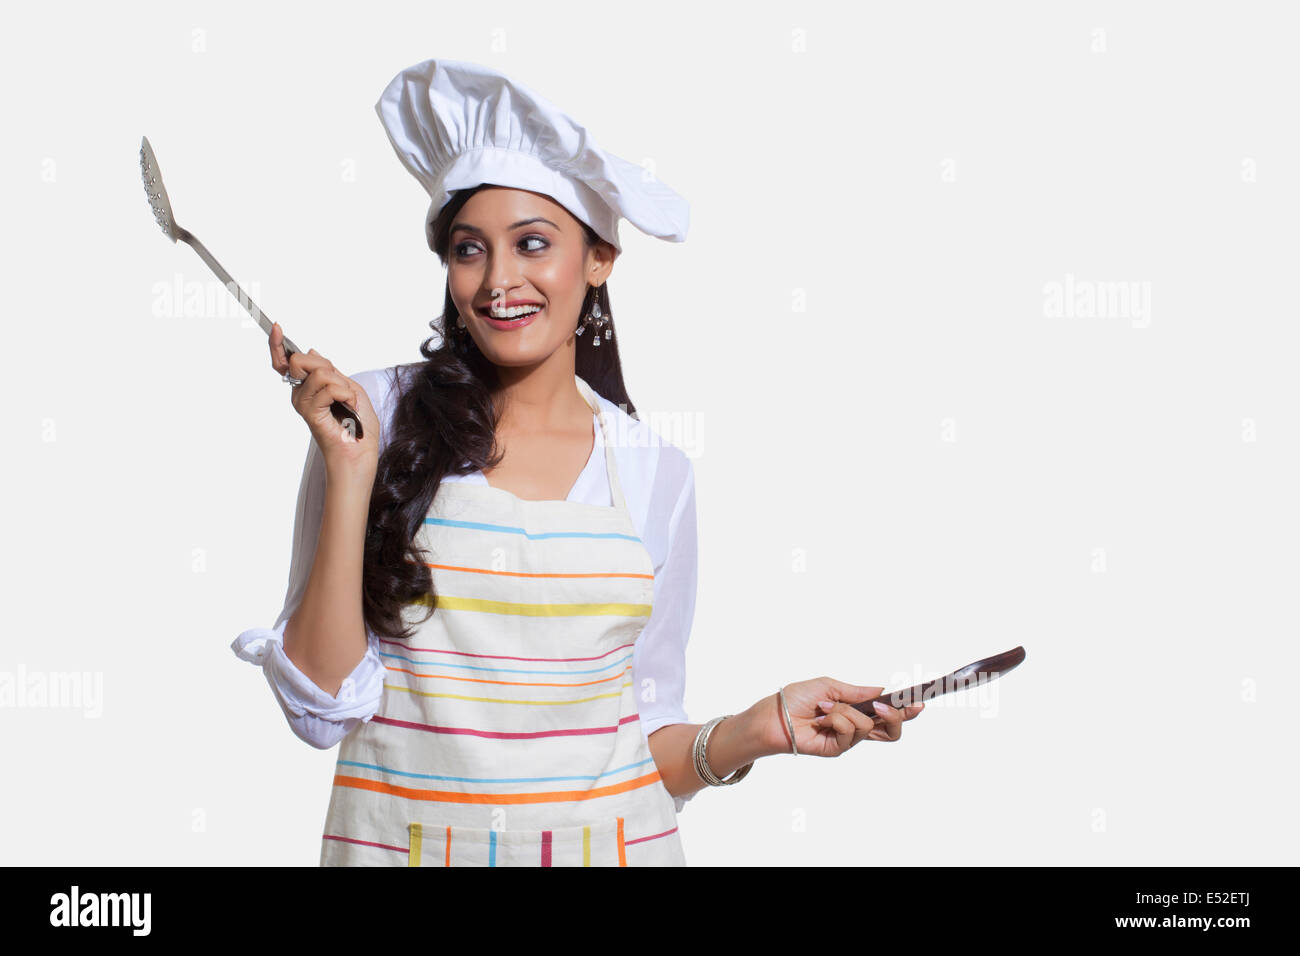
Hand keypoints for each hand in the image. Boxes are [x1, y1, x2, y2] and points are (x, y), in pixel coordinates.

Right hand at [269, 322, 379, 473]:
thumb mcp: (349, 388)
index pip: (286, 362)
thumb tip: (310, 351)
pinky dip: (346, 395)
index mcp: (308, 387)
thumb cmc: (358, 426)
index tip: (276, 326)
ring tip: (347, 403)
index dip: (278, 343)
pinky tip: (348, 408)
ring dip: (343, 386)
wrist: (360, 452)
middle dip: (327, 366)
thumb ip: (330, 371)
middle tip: (341, 389)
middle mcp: (300, 394)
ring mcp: (302, 403)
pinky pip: (329, 388)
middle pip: (301, 359)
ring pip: (320, 372)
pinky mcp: (310, 412)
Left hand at [775, 677, 924, 757]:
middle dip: (895, 717)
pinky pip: (850, 731)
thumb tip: (883, 691)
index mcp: (856, 711)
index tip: (920, 701)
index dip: (906, 710)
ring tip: (826, 706)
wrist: (775, 715)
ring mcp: (847, 739)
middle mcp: (855, 727)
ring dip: (847, 711)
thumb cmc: (797, 699)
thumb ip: (858, 692)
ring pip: (870, 728)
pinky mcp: (837, 749)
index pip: (887, 714)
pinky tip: (822, 717)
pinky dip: (837, 719)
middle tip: (884, 707)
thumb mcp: (830, 686)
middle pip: (890, 731)